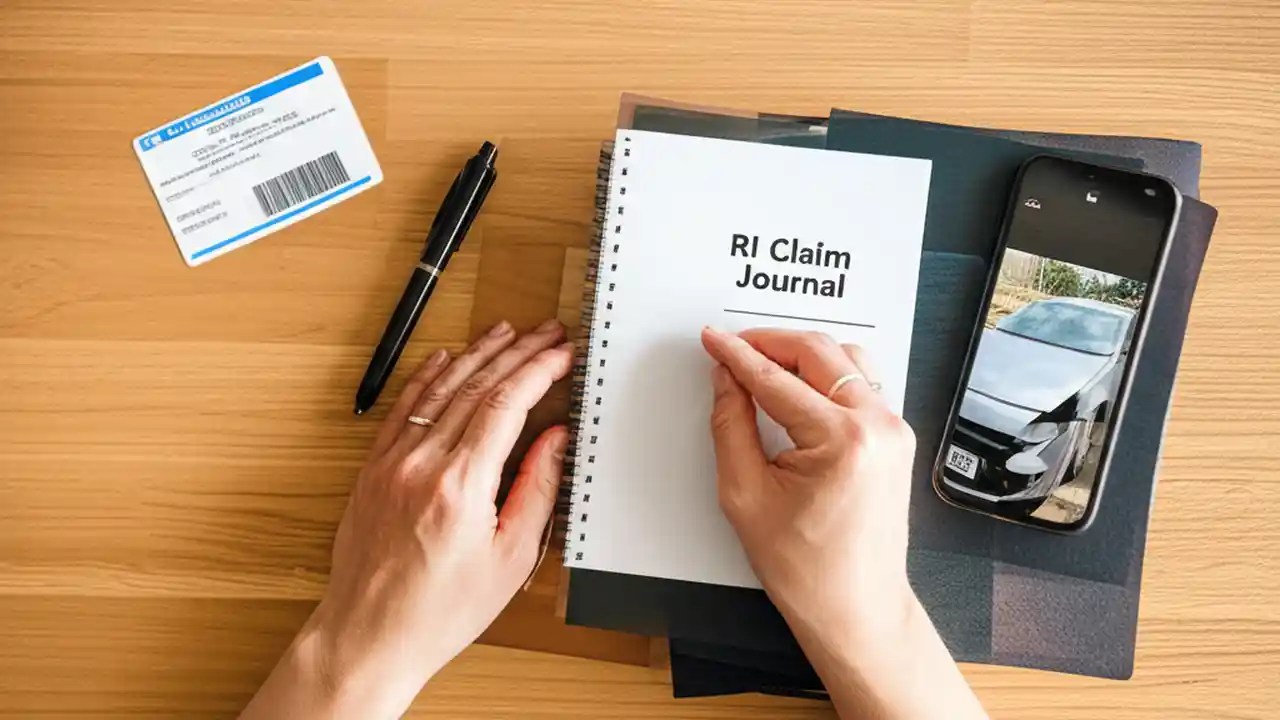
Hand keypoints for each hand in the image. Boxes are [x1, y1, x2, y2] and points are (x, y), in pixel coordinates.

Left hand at [242, 319, 573, 719]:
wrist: (370, 635)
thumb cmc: (437, 610)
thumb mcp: (510, 559)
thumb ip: (537, 490)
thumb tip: (554, 441)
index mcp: (460, 487)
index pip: (506, 404)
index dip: (538, 370)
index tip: (559, 355)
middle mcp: (421, 465)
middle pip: (475, 385)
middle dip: (517, 352)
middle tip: (545, 333)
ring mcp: (391, 462)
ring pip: (439, 388)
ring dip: (476, 353)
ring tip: (505, 332)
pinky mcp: (372, 468)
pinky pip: (402, 407)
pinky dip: (427, 376)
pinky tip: (445, 358)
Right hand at [701, 327, 985, 719]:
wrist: (855, 607)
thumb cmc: (808, 569)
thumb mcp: (746, 495)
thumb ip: (731, 426)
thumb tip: (726, 381)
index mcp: (842, 441)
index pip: (775, 379)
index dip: (736, 355)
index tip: (714, 340)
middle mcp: (877, 427)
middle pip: (819, 351)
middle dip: (770, 342)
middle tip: (735, 346)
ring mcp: (893, 431)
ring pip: (847, 359)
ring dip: (803, 353)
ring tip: (764, 365)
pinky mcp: (896, 439)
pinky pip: (862, 385)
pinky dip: (828, 374)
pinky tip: (799, 386)